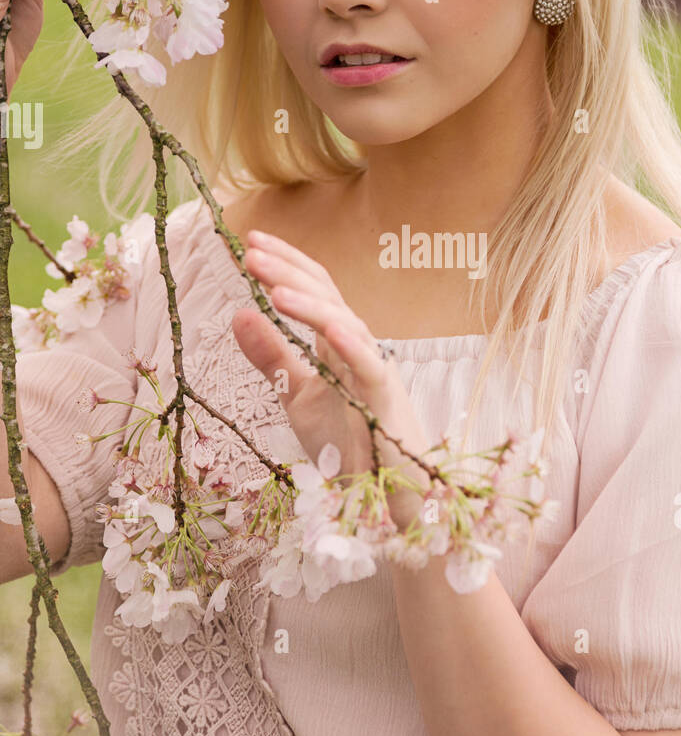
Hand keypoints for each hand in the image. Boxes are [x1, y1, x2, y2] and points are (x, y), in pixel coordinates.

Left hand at [232, 230, 431, 523]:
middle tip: (252, 251)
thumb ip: (271, 356)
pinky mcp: (386, 401)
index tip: (251, 243)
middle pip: (326, 297)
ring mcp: (374, 370)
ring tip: (273, 287)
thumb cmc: (349, 440)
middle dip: (289, 272)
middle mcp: (358, 347)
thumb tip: (238, 313)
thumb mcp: (296, 394)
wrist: (385, 493)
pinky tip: (327, 328)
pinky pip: (370, 366)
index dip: (286, 265)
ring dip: (310, 304)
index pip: (313, 291)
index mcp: (337, 342)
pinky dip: (351, 345)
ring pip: (346, 324)